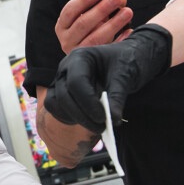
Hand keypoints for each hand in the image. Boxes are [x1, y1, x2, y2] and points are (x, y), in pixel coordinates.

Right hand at [43, 24, 172, 131]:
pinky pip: (57, 109)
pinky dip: (69, 118)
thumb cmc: (126, 62)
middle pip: (64, 96)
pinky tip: (88, 122)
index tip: (103, 118)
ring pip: (56, 104)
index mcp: (80, 57)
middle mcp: (66, 68)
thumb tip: (113, 119)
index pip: (76, 82)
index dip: (88, 102)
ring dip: (74, 118)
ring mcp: (62, 81)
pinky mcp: (63, 94)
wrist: (127, 60)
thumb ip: (117, 97)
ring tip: (96, 125)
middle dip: (81, 115)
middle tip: (102, 127)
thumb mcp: (126, 76)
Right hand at [55, 0, 132, 53]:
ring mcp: (79, 52)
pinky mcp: (93, 62)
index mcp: (62, 26)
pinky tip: (129, 30)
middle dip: (101, 9)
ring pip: (95, 38)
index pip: (70, 11)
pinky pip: (107, 50)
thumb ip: (97, 5)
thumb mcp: (87, 16)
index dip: (84, 0)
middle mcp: (67, 40)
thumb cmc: (88, 27)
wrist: (87, 55)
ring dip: (113, 24)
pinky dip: (119, 40)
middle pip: (83, 24)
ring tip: (127, 11)